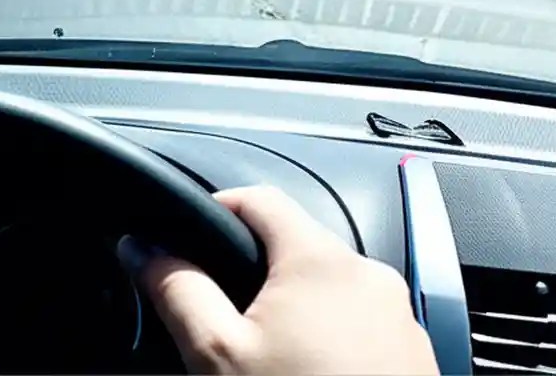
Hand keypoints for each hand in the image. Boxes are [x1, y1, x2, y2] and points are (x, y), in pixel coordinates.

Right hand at [119, 186, 437, 374]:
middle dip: (254, 272)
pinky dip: (329, 335)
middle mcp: (369, 274)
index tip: (189, 240)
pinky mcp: (413, 351)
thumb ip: (178, 290)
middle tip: (225, 321)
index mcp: (319, 260)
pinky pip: (360, 321)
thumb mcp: (218, 354)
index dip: (215, 210)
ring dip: (294, 307)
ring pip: (329, 287)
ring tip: (269, 357)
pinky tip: (309, 373)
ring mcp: (400, 314)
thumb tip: (142, 248)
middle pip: (295, 244)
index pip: (259, 198)